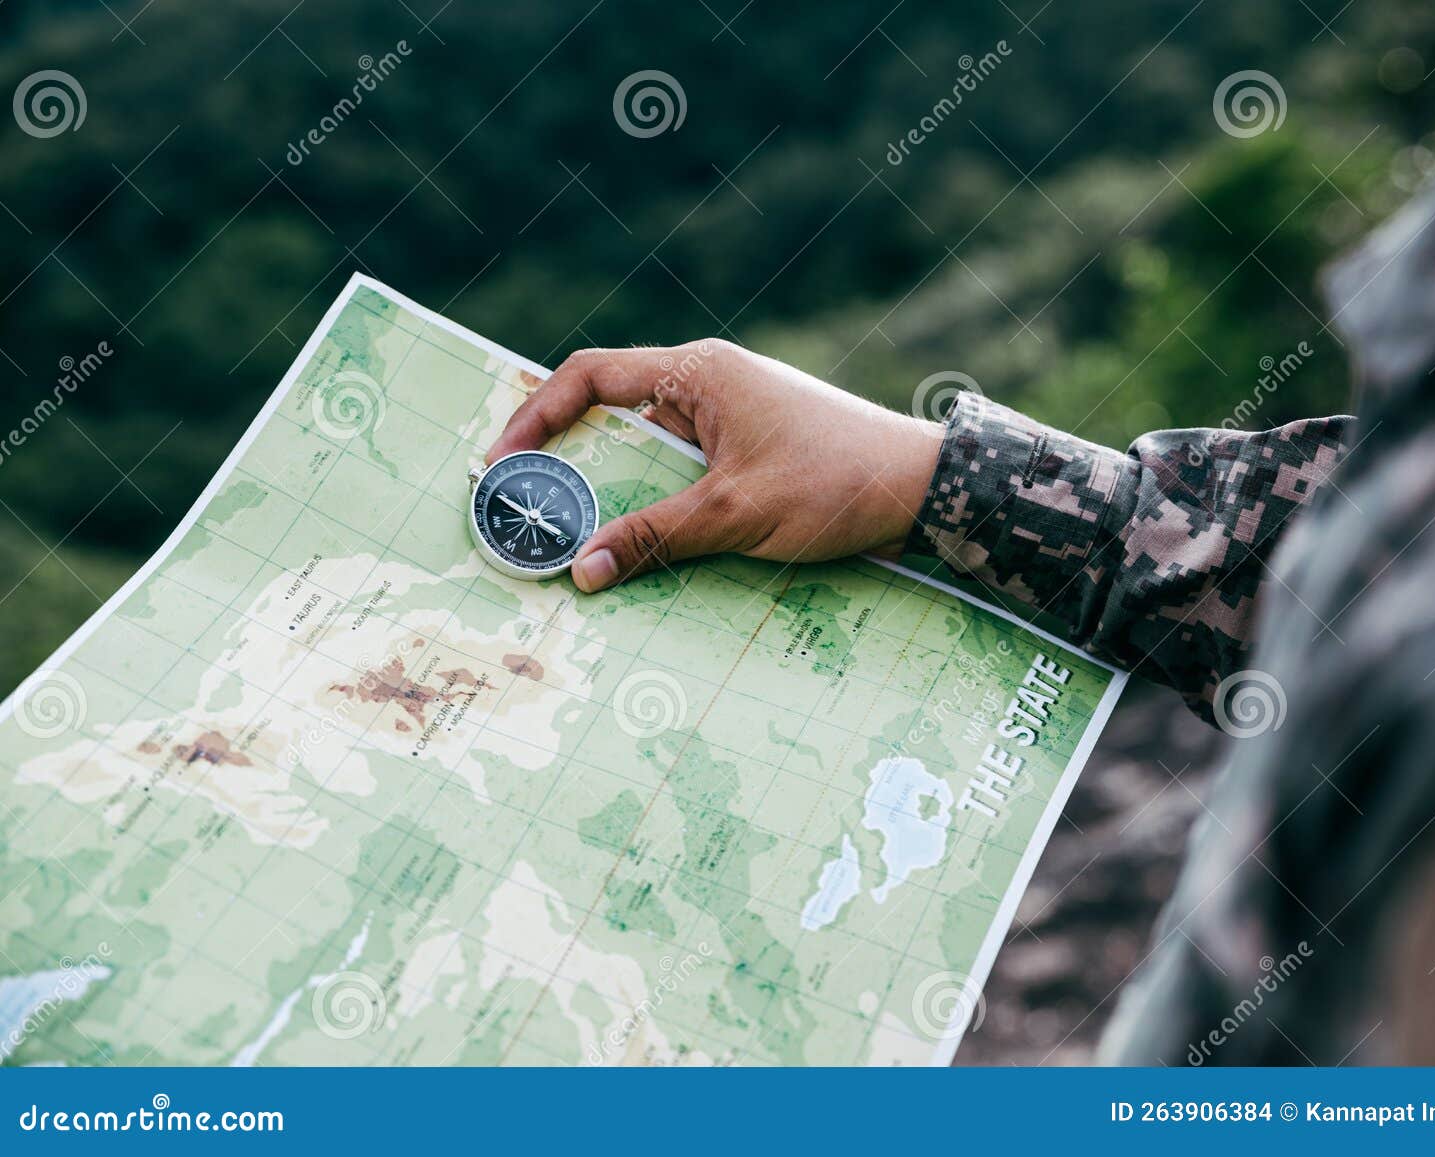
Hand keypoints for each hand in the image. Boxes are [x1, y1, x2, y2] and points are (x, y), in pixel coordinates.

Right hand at [486, 340, 943, 592]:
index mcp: (698, 373)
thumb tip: (583, 572)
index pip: (589, 376)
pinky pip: (683, 479)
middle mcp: (706, 386)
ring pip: (647, 457)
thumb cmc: (836, 482)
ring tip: (574, 548)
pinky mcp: (748, 455)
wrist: (924, 488)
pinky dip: (657, 511)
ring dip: (614, 499)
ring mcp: (728, 422)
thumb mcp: (738, 513)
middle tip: (524, 520)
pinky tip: (640, 555)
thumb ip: (657, 537)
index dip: (535, 416)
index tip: (501, 466)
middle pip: (611, 419)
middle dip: (566, 469)